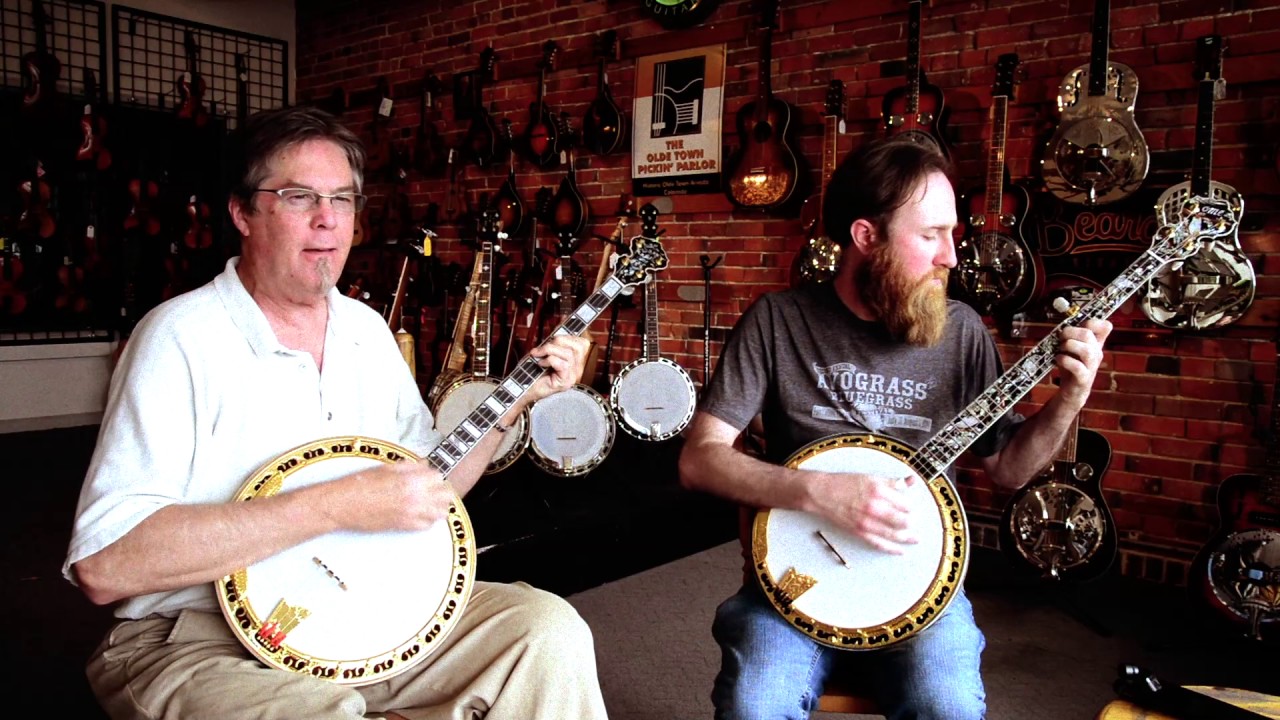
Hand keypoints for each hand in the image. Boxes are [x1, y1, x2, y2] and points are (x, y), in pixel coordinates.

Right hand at [330, 460, 454, 532]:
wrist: (344, 504)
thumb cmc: (360, 484)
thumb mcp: (386, 468)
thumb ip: (410, 466)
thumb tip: (424, 464)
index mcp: (411, 480)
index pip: (438, 477)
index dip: (432, 476)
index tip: (426, 476)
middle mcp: (415, 498)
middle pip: (446, 496)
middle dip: (440, 491)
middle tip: (430, 489)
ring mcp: (411, 514)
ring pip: (440, 513)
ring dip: (437, 506)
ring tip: (427, 502)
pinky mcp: (404, 526)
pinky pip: (427, 526)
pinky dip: (427, 519)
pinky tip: (418, 513)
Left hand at [523, 334, 590, 403]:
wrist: (523, 391)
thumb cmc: (532, 373)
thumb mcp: (544, 353)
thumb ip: (554, 344)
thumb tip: (557, 330)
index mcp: (574, 362)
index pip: (582, 344)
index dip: (568, 335)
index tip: (554, 334)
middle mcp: (576, 370)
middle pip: (579, 346)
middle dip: (559, 341)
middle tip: (544, 347)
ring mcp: (572, 377)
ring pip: (569, 354)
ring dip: (550, 350)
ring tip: (539, 355)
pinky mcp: (565, 383)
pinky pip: (563, 365)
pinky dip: (549, 360)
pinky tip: (541, 364)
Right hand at [818, 471, 919, 553]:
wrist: (821, 493)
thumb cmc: (844, 483)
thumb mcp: (870, 477)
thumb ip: (892, 482)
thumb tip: (911, 481)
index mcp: (879, 491)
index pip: (906, 503)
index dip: (912, 507)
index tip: (912, 508)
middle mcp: (874, 507)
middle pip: (904, 521)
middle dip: (912, 523)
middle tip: (914, 522)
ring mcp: (867, 522)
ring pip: (894, 534)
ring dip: (907, 538)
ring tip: (915, 539)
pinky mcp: (859, 532)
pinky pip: (879, 544)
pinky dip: (891, 549)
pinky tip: (900, 551)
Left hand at [1055, 318, 1110, 409]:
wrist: (1072, 390)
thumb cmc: (1071, 366)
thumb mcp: (1072, 348)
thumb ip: (1071, 336)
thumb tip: (1062, 325)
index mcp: (1095, 343)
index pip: (1105, 327)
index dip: (1094, 321)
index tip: (1079, 324)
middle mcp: (1096, 353)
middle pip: (1088, 335)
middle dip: (1070, 332)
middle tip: (1060, 338)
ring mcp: (1091, 366)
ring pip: (1086, 351)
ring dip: (1069, 346)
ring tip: (1060, 349)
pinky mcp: (1084, 378)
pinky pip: (1077, 367)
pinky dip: (1065, 360)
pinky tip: (1059, 359)